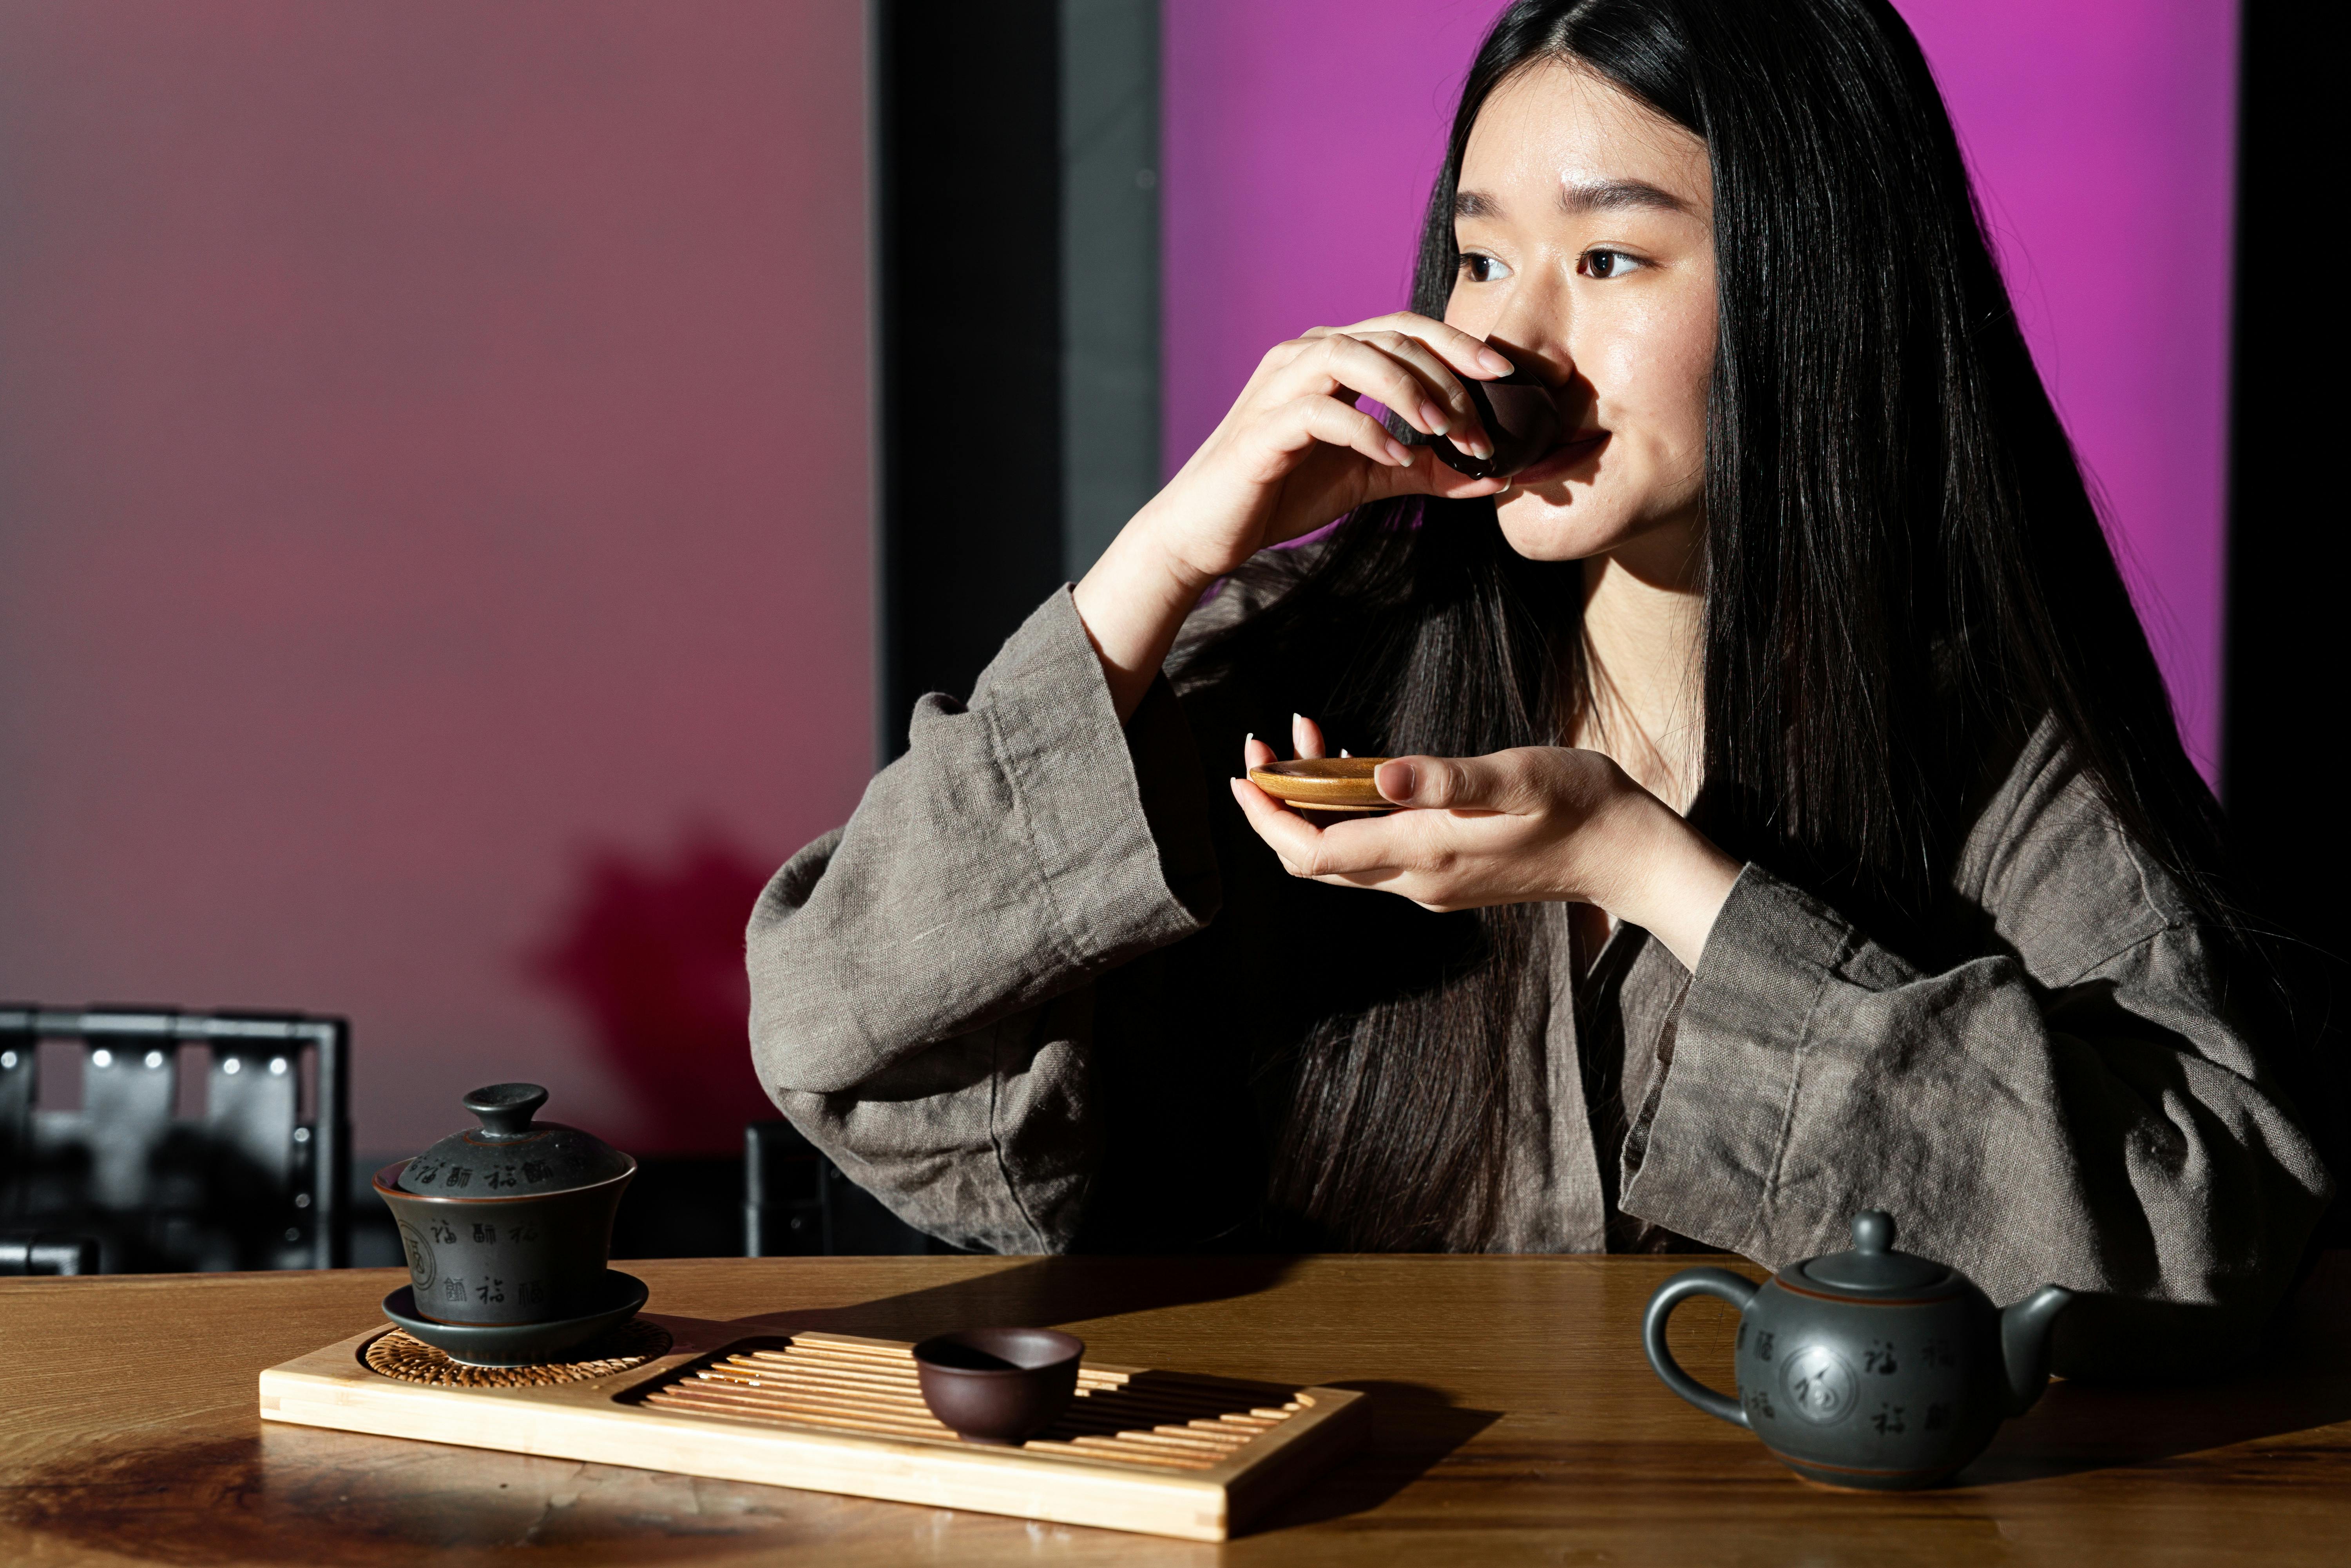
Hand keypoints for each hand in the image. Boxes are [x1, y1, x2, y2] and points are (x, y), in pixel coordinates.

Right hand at [1136, 313, 1519, 584]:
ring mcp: (1278, 386)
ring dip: (1408, 391)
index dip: (1458, 345)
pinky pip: (1321, 411)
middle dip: (1446, 376)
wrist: (1207, 530)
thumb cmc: (1282, 494)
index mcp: (1330, 357)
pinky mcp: (1262, 427)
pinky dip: (1365, 430)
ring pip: (1353, 356)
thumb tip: (1498, 477)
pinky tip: (1395, 458)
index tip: (1506, 377)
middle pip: (1389, 335)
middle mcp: (1303, 356)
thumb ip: (1428, 471)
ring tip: (1444, 431)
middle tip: (1483, 425)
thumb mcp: (1370, 478)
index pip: (1405, 330)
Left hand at [1231, 725, 1743, 969]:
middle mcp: (1417, 878)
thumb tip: (1381, 776)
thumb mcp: (1518, 777)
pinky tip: (1358, 768)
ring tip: (1306, 738)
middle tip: (1260, 748)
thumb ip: (1447, 779)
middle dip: (1278, 805)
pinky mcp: (1447, 872)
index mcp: (1424, 852)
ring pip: (1345, 852)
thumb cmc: (1582, 805)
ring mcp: (1432, 881)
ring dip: (1314, 802)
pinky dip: (1351, 809)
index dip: (1267, 818)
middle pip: (1315, 857)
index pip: (1312, 852)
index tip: (1244, 773)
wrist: (1629, 854)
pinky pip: (1375, 847)